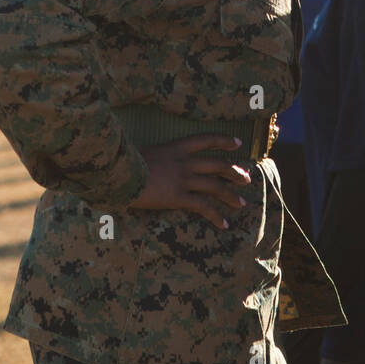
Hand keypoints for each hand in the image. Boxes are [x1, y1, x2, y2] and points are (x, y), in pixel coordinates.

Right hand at [130, 134, 252, 228]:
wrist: (119, 172)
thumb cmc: (123, 161)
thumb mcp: (142, 151)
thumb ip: (154, 155)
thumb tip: (150, 158)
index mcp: (176, 147)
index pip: (206, 140)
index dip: (224, 141)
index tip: (237, 143)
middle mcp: (185, 162)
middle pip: (217, 165)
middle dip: (234, 172)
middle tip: (246, 178)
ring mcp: (183, 179)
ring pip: (215, 187)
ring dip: (230, 196)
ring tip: (241, 203)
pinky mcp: (179, 197)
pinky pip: (203, 207)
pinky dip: (216, 215)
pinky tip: (224, 223)